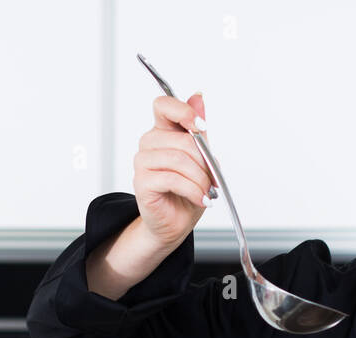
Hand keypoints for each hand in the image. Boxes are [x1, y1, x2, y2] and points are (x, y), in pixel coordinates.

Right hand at [133, 93, 213, 249]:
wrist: (176, 222)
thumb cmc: (187, 191)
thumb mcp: (201, 159)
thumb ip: (198, 131)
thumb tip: (198, 97)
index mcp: (162, 132)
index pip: (163, 105)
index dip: (183, 111)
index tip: (200, 127)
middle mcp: (149, 144)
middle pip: (181, 140)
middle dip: (204, 161)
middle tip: (213, 178)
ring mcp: (142, 163)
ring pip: (178, 160)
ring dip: (200, 178)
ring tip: (207, 191)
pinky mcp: (142, 183)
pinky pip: (172, 179)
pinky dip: (192, 190)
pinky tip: (201, 198)